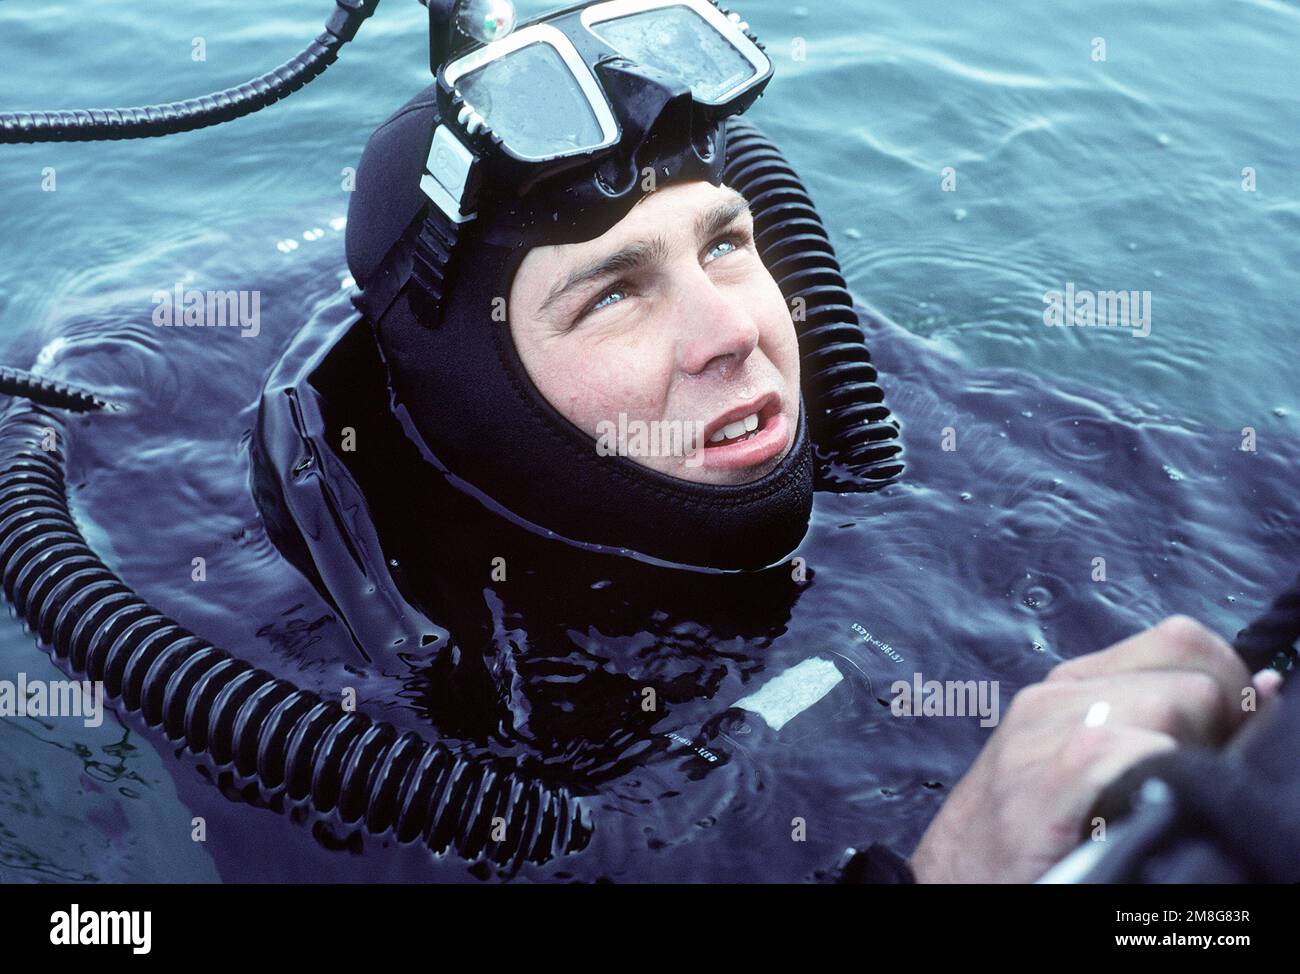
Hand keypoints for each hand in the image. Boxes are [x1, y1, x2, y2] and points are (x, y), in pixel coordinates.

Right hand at [908, 615, 1282, 882]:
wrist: (948, 880)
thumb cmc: (1026, 830)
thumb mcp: (1085, 759)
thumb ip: (1163, 718)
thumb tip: (1268, 688)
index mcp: (1070, 686)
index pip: (1182, 640)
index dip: (1225, 684)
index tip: (1225, 741)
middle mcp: (1055, 696)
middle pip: (1189, 671)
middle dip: (1217, 728)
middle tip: (1193, 782)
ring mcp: (1046, 733)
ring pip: (1171, 703)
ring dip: (1189, 757)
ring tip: (1159, 801)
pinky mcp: (1045, 780)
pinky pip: (1131, 749)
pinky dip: (1156, 777)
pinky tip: (1137, 809)